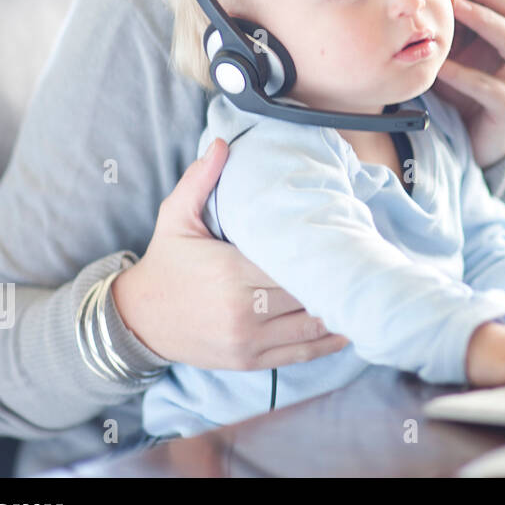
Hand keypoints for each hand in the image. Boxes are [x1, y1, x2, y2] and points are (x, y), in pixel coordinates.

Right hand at [112, 139, 349, 370]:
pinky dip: (329, 341)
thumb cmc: (166, 264)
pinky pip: (301, 354)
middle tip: (365, 262)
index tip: (346, 238)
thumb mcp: (175, 218)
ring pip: (311, 326)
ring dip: (341, 311)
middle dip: (336, 279)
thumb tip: (222, 143)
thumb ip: (200, 180)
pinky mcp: (251, 361)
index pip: (294, 262)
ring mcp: (249, 341)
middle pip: (309, 293)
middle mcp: (243, 311)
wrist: (139, 320)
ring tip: (365, 291)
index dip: (324, 252)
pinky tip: (350, 325)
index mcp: (231, 273)